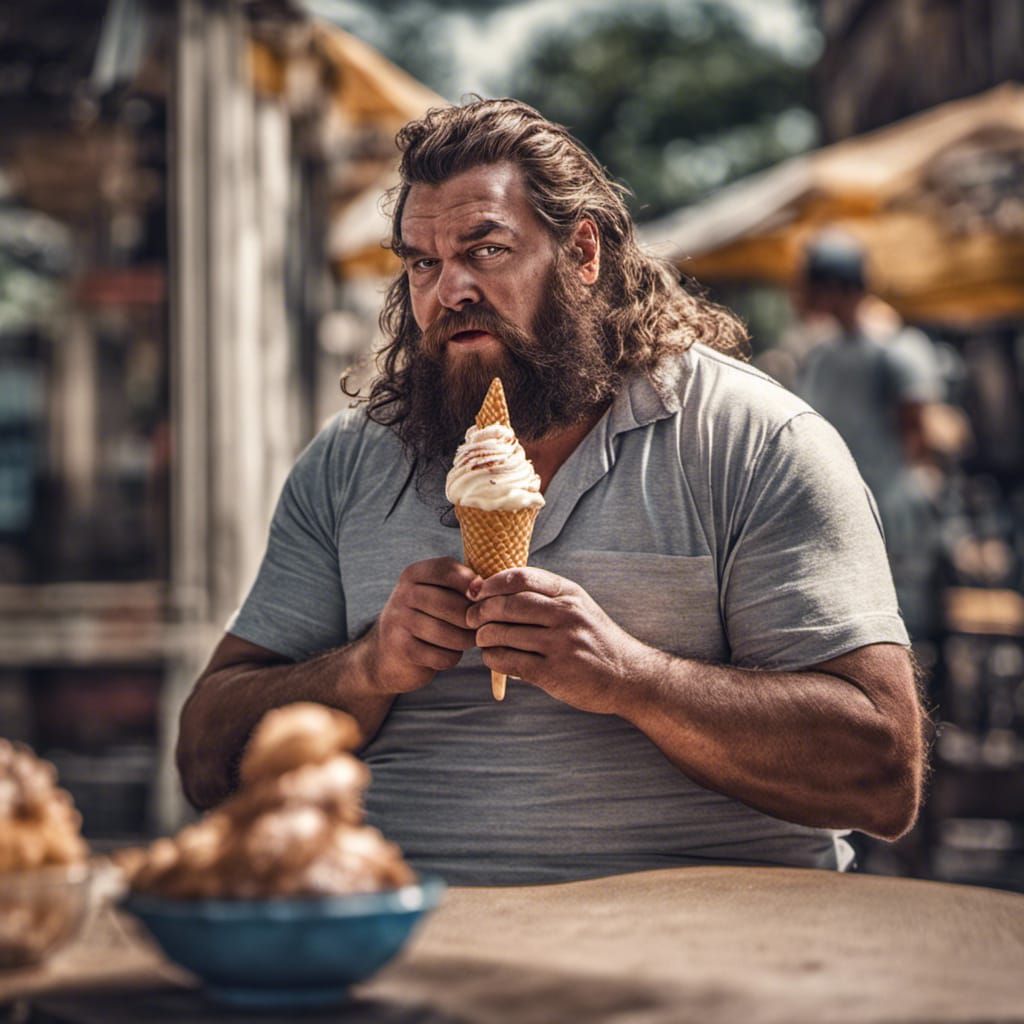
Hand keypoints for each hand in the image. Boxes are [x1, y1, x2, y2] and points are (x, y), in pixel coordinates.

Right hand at [364, 558, 476, 693]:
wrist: (386, 652)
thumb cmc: (425, 615)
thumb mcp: (434, 591)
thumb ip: (460, 582)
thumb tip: (488, 587)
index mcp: (413, 574)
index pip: (447, 570)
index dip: (471, 584)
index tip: (481, 597)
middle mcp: (403, 594)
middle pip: (451, 605)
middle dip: (473, 619)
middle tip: (480, 625)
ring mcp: (399, 621)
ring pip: (449, 633)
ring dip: (466, 640)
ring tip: (468, 639)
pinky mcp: (401, 649)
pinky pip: (441, 656)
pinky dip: (452, 657)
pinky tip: (449, 653)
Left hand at [466, 567, 650, 713]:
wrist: (628, 676)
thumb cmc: (597, 639)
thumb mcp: (579, 606)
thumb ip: (546, 596)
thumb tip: (498, 590)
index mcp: (570, 594)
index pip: (522, 578)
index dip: (492, 583)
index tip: (477, 591)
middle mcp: (566, 615)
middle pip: (508, 605)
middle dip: (481, 610)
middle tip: (470, 617)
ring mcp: (560, 644)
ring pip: (504, 633)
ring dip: (484, 636)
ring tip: (481, 638)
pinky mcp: (554, 673)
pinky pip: (510, 661)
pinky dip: (493, 658)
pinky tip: (492, 657)